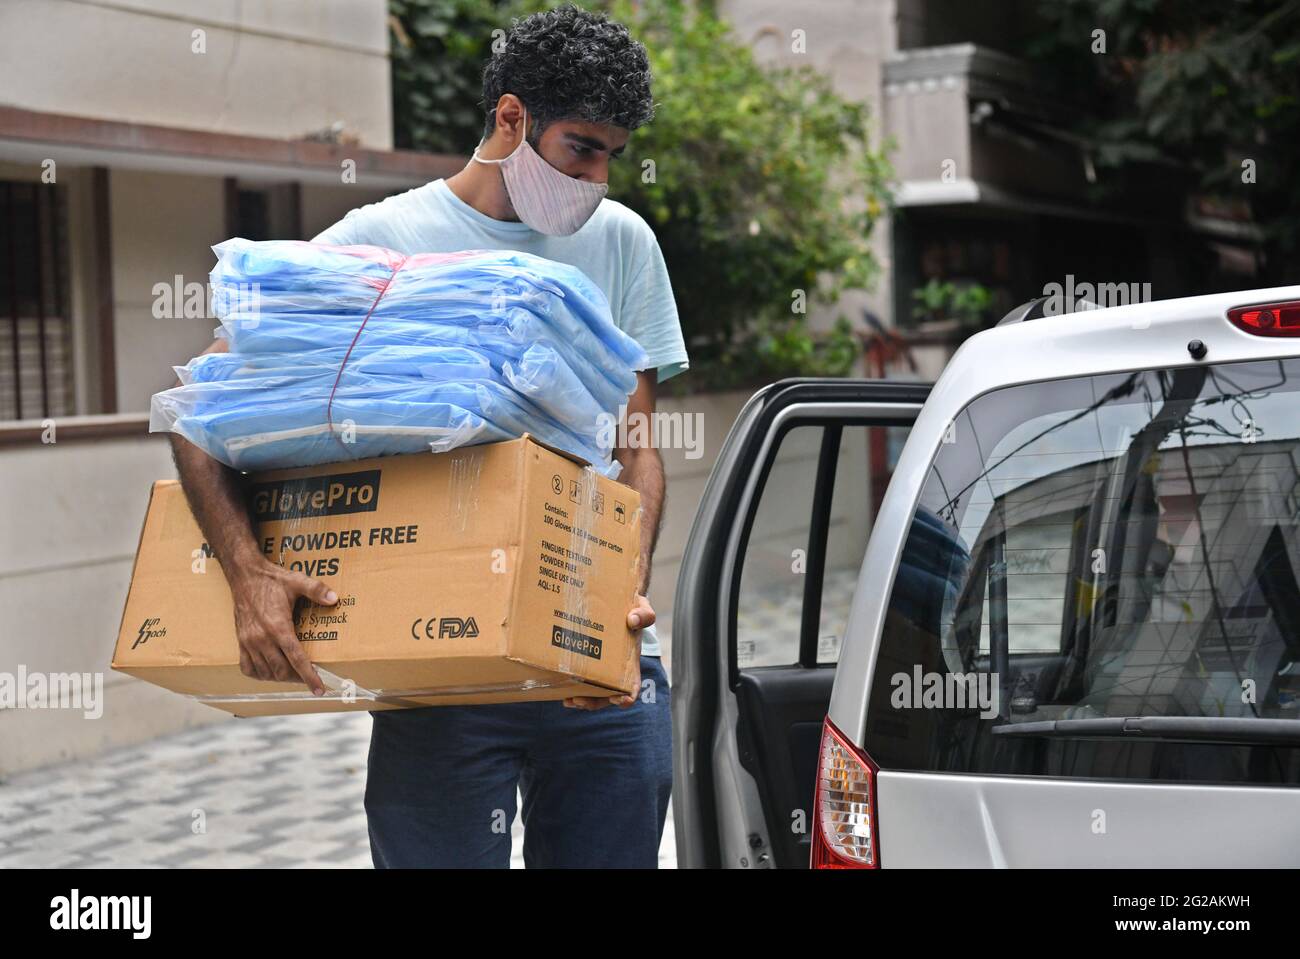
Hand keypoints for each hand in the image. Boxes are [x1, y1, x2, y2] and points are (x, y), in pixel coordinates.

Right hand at [229, 558, 337, 694]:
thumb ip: (316, 590)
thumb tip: (335, 599)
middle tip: (310, 677)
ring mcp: (249, 642)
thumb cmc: (271, 580)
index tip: (318, 689)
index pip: (296, 659)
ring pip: (265, 672)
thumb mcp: (297, 581)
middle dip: (297, 678)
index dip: (308, 676)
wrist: (244, 575)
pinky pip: (247, 668)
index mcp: (278, 626)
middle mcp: (262, 638)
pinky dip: (260, 674)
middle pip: (281, 670)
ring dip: (280, 678)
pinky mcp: (240, 642)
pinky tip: (270, 671)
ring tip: (294, 675)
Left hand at [563, 594, 653, 710]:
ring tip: (567, 700)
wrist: (616, 602)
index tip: (619, 700)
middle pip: (608, 695)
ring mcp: (601, 668)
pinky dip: (572, 687)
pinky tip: (559, 687)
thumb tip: (633, 620)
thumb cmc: (632, 609)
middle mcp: (616, 670)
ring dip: (581, 700)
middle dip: (594, 702)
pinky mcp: (586, 662)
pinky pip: (580, 680)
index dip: (628, 696)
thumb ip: (644, 614)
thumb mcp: (642, 608)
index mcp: (631, 661)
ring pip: (593, 692)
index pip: (633, 685)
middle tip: (579, 700)